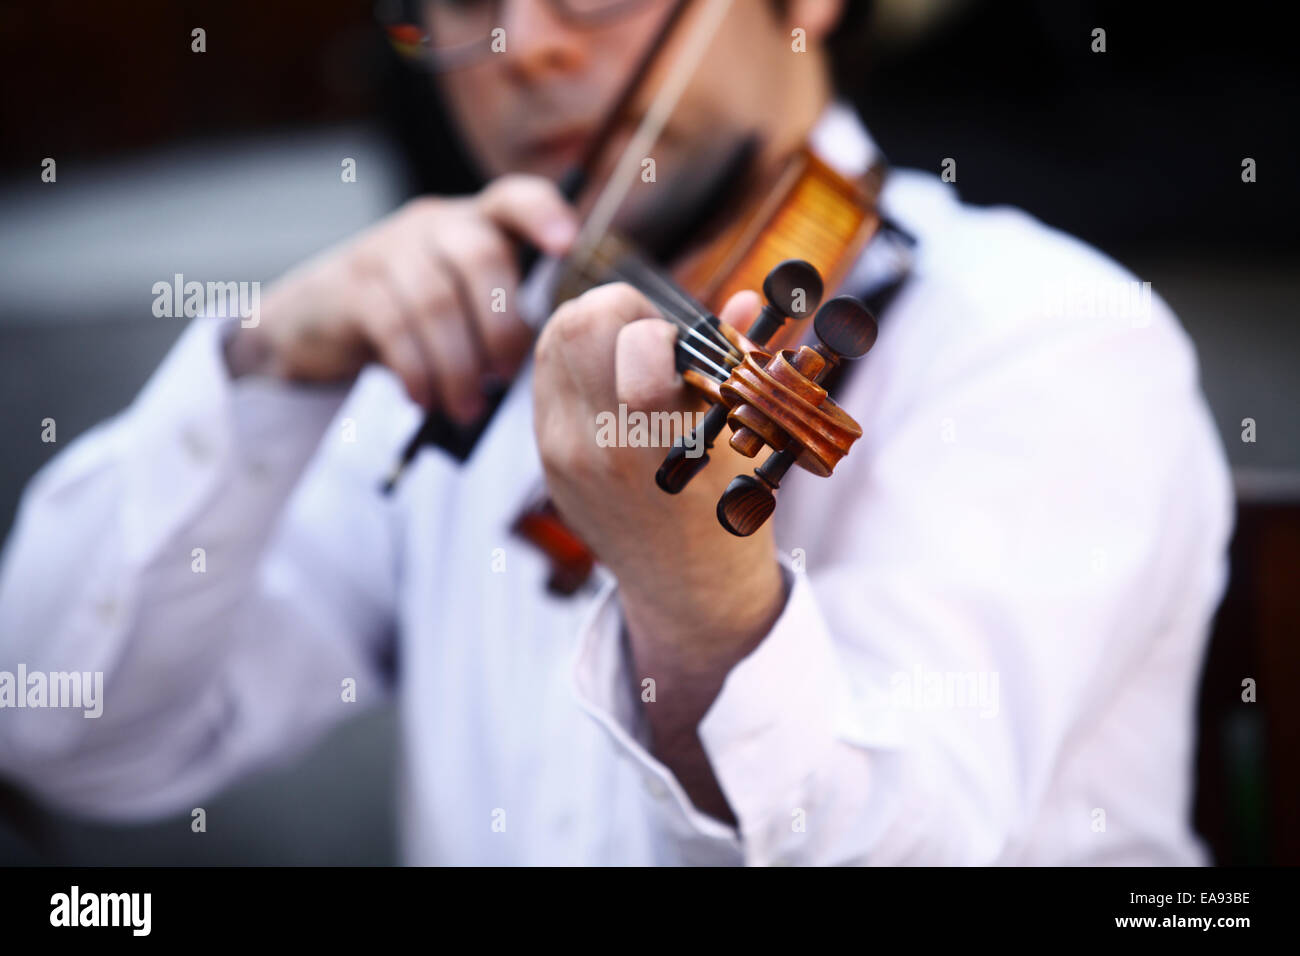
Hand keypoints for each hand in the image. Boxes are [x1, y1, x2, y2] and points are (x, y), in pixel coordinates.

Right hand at [226, 175, 577, 423]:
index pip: (514, 198)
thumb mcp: (461, 299)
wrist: (313, 321)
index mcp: (474, 223)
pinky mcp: (352, 288)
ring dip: (458, 366)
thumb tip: (550, 358)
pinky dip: (418, 371)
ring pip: (437, 302)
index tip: (567, 245)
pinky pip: (395, 329)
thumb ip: (503, 312)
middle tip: (503, 378)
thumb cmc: (411, 316)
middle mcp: (434, 225)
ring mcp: (388, 250)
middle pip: (480, 256)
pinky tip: (425, 398)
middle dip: (500, 327)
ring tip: (466, 408)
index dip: (543, 213)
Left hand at [533, 281, 790, 822]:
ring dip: (589, 331)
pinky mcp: (545, 460)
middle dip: (614, 310)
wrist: (687, 587)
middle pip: (571, 324)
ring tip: (630, 357)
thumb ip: (743, 361)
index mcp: (657, 440)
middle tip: (649, 335)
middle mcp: (597, 447)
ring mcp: (560, 455)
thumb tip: (748, 299)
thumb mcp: (750, 436)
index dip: (648, 314)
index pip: (619, 329)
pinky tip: (612, 387)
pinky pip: (545, 380)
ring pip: (549, 344)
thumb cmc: (731, 506)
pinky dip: (575, 364)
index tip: (675, 336)